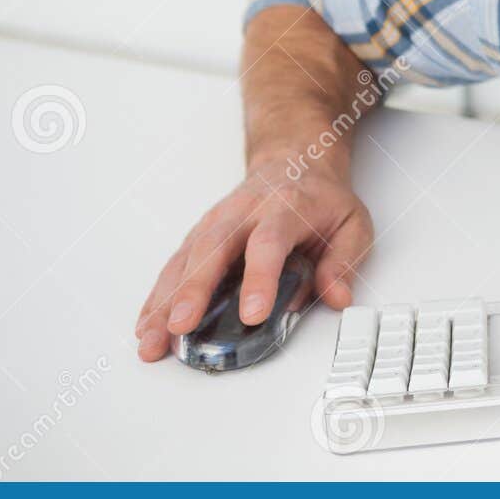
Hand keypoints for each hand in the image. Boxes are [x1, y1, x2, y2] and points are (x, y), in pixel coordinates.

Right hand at [135, 165, 373, 361]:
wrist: (295, 159)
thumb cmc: (321, 198)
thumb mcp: (352, 223)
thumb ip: (344, 261)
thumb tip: (338, 297)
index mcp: (286, 209)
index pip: (269, 243)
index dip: (260, 279)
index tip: (253, 314)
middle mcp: (243, 214)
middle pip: (212, 250)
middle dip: (193, 291)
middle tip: (181, 327)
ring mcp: (216, 224)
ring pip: (185, 260)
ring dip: (164, 301)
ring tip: (151, 338)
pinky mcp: (199, 236)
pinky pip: (174, 267)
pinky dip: (158, 297)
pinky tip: (147, 325)